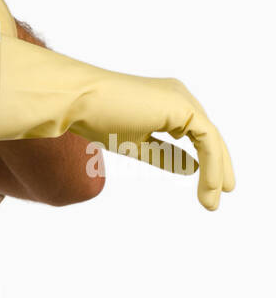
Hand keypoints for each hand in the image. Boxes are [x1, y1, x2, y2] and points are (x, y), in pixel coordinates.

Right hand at [0, 33, 235, 210]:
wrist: (79, 100)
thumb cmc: (97, 118)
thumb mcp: (138, 143)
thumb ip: (165, 154)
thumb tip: (191, 167)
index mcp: (165, 101)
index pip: (194, 133)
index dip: (206, 160)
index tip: (209, 188)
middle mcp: (177, 96)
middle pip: (206, 135)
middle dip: (217, 168)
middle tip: (217, 199)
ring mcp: (180, 99)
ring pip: (210, 139)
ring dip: (216, 172)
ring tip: (211, 201)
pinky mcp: (182, 107)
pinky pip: (207, 140)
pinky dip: (212, 165)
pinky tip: (209, 187)